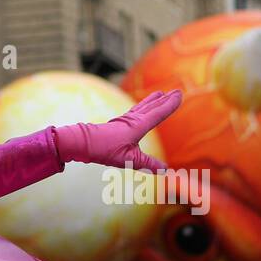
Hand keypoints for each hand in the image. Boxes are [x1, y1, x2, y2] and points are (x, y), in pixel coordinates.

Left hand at [53, 90, 181, 172]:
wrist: (81, 141)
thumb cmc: (104, 149)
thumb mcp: (128, 159)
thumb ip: (147, 163)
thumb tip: (165, 169)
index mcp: (137, 126)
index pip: (158, 113)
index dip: (170, 105)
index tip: (179, 95)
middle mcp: (132, 120)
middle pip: (152, 107)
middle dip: (164, 100)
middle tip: (176, 91)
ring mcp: (124, 121)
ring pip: (142, 107)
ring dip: (153, 101)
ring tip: (160, 93)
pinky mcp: (118, 124)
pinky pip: (135, 112)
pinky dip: (142, 107)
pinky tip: (140, 109)